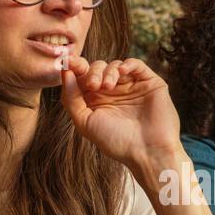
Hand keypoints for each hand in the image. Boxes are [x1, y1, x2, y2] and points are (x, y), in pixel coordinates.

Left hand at [59, 56, 181, 171]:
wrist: (147, 152)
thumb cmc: (116, 141)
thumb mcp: (85, 122)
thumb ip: (71, 98)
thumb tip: (65, 71)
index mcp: (97, 101)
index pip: (83, 77)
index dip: (75, 67)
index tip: (67, 62)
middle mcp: (114, 92)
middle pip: (98, 68)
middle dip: (92, 72)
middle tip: (93, 85)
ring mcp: (132, 86)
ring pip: (115, 65)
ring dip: (107, 72)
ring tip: (107, 87)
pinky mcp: (150, 83)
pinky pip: (137, 64)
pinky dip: (127, 64)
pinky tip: (122, 72)